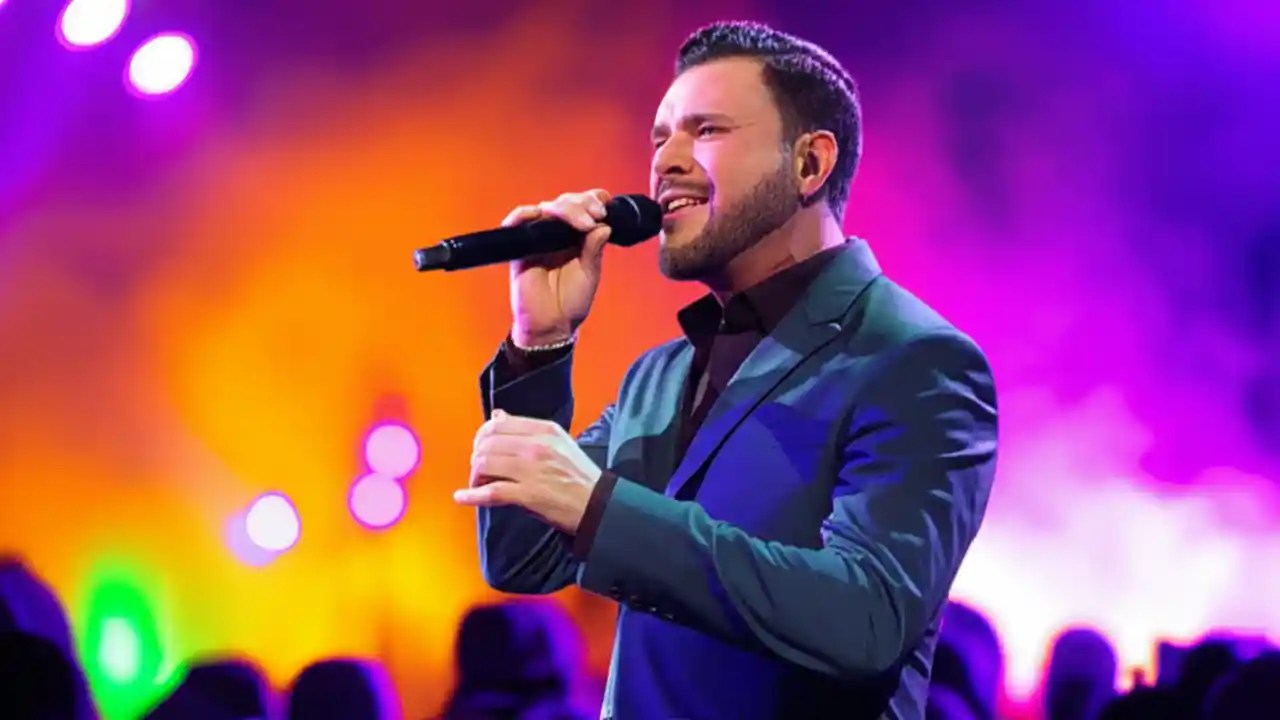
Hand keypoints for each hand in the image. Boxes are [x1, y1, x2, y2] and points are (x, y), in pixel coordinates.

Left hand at [455, 409, 600, 533]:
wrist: (599, 504)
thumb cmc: (578, 475)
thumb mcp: (558, 442)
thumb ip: (526, 428)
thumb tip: (497, 415)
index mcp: (544, 429)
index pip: (498, 424)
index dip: (482, 436)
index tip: (482, 448)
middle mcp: (536, 446)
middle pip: (487, 443)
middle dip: (477, 456)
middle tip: (480, 469)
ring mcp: (531, 470)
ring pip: (485, 464)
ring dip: (475, 475)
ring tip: (480, 483)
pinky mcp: (528, 494)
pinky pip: (491, 492)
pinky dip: (472, 496)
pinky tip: (462, 497)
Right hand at [502, 189, 612, 346]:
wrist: (552, 324)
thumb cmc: (571, 301)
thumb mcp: (590, 273)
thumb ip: (594, 249)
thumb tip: (604, 226)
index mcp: (577, 236)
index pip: (584, 206)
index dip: (593, 199)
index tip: (605, 207)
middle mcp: (558, 232)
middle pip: (567, 202)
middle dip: (583, 203)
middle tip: (596, 216)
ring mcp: (539, 238)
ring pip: (548, 208)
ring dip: (566, 208)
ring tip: (583, 221)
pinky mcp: (521, 248)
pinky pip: (517, 223)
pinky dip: (524, 214)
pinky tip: (540, 213)